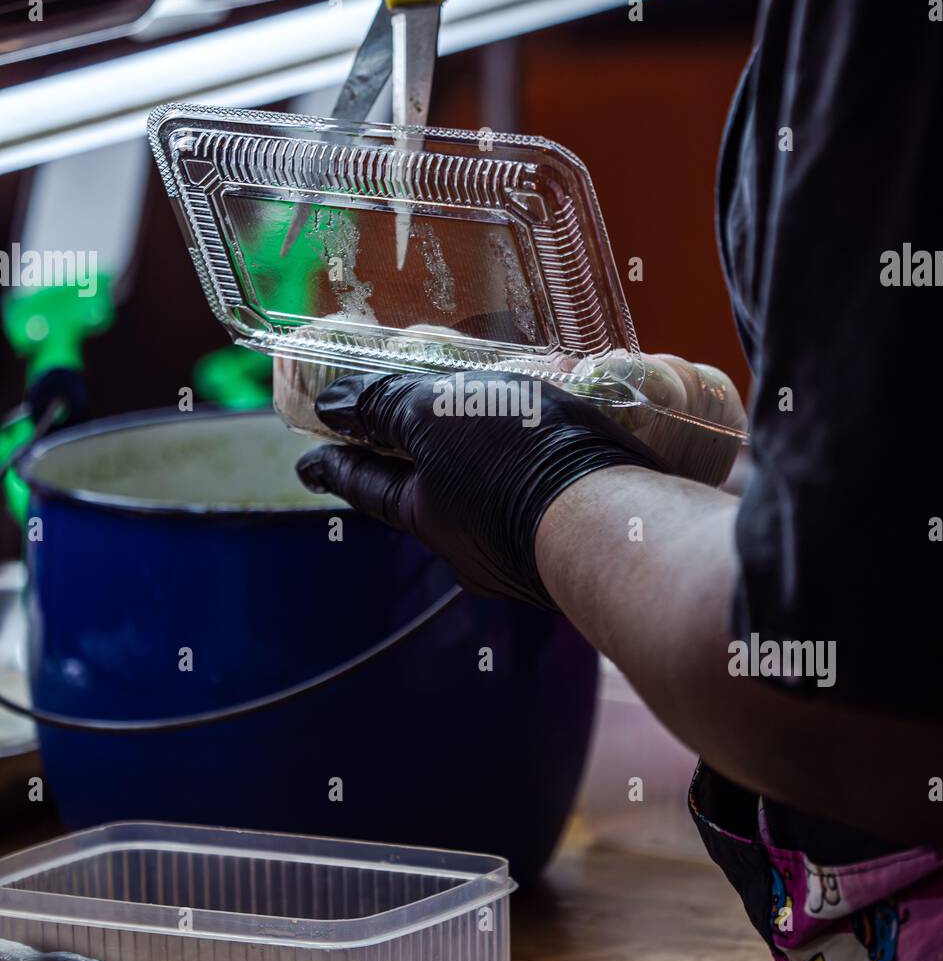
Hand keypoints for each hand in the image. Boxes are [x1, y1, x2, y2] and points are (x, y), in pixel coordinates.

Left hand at [296, 370, 661, 607]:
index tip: (307, 464)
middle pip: (430, 498)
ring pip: (492, 498)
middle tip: (404, 433)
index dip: (336, 466)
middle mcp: (472, 546)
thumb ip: (387, 408)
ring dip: (488, 462)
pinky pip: (543, 499)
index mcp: (428, 517)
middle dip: (417, 465)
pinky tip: (563, 446)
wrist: (618, 522)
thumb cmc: (517, 464)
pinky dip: (539, 470)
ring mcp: (526, 552)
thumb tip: (332, 408)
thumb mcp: (438, 416)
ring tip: (501, 422)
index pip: (367, 486)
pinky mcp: (579, 543)